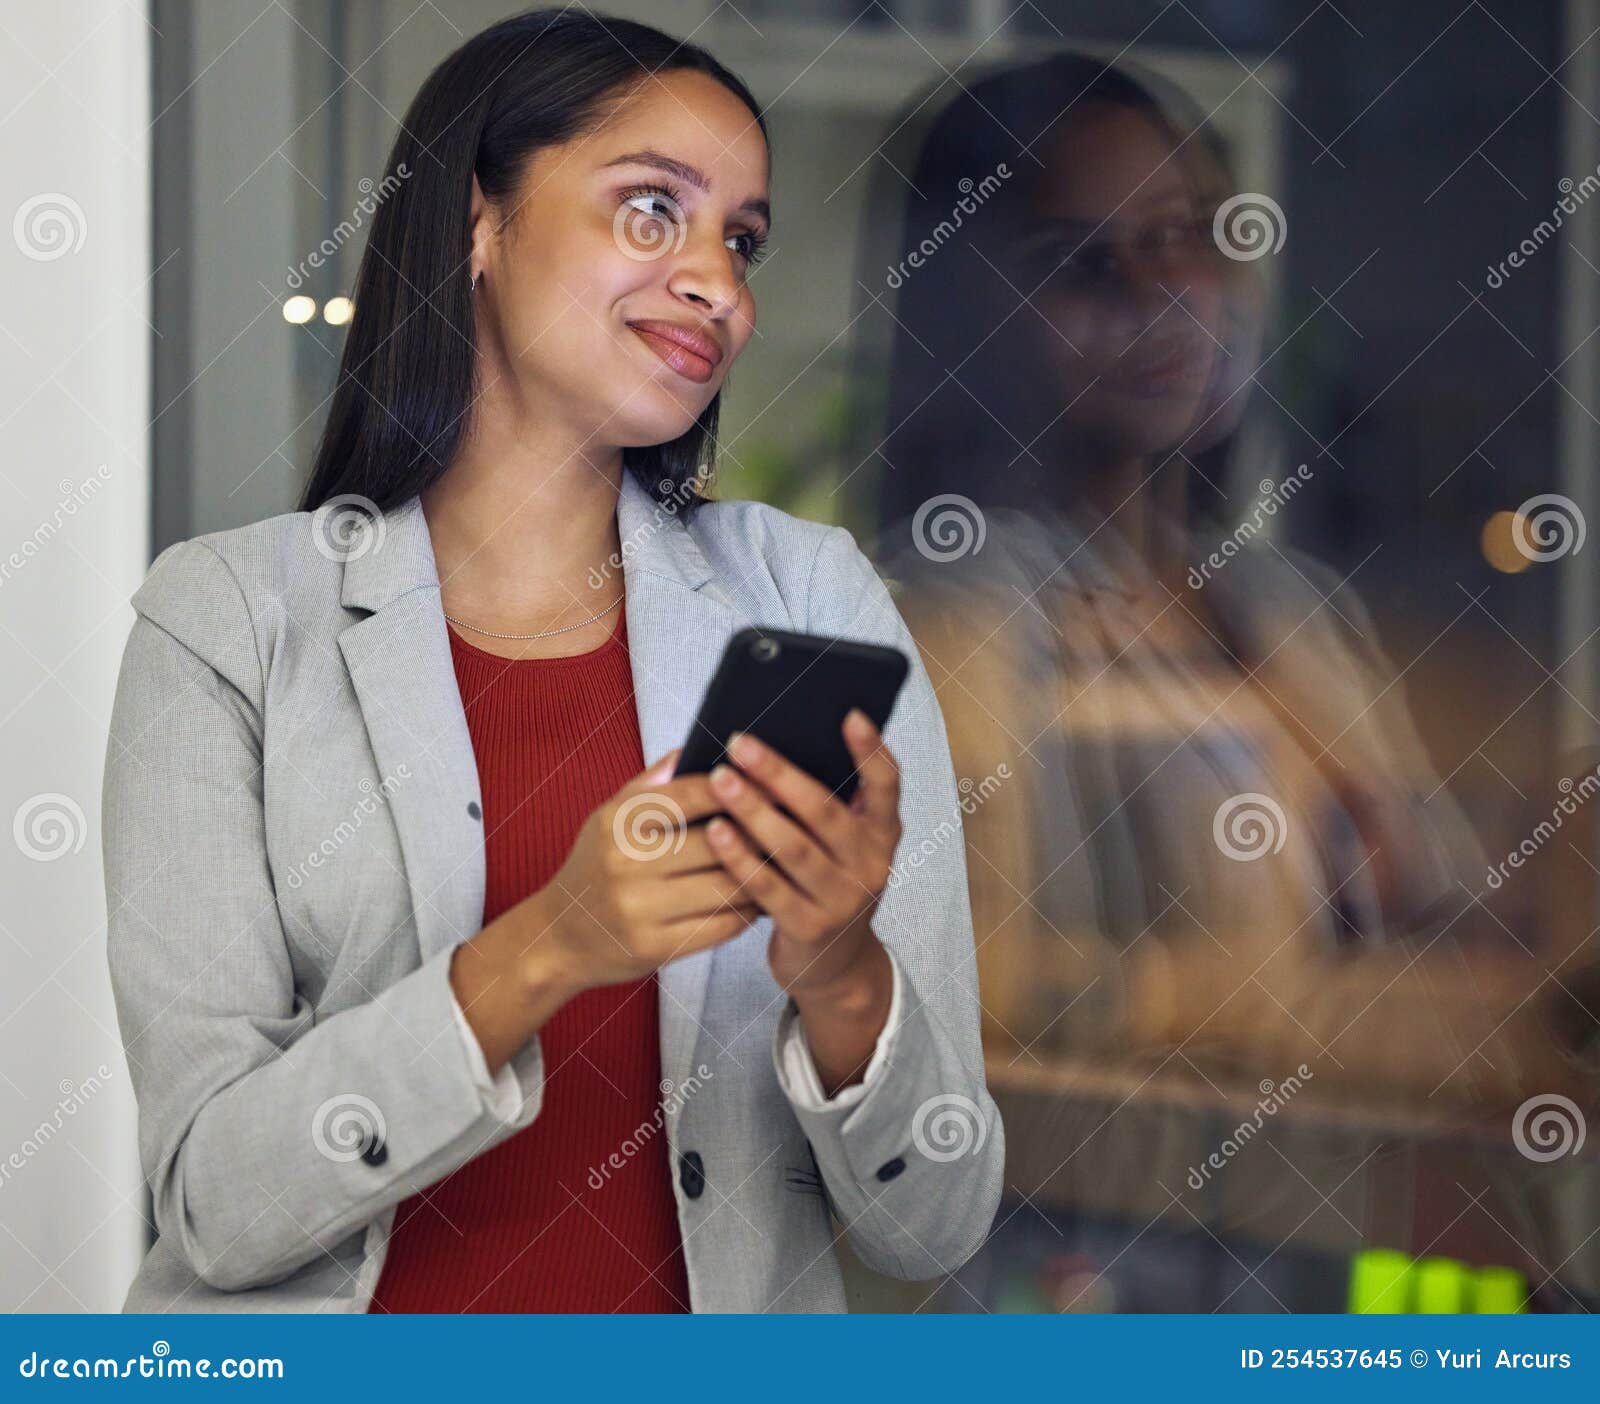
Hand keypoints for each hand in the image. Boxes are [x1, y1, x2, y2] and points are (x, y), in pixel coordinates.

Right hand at [532, 749, 762, 994]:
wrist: (558, 938)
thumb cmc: (594, 867)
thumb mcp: (608, 817)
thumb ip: (650, 785)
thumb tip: (690, 749)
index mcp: (619, 822)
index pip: (691, 794)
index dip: (738, 786)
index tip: (773, 783)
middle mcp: (626, 862)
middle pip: (717, 842)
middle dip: (759, 832)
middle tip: (792, 824)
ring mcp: (640, 908)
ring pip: (725, 886)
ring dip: (761, 875)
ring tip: (783, 862)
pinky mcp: (655, 947)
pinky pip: (720, 926)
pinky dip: (747, 911)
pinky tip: (759, 899)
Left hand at [702, 709, 901, 999]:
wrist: (834, 966)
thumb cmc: (823, 883)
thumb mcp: (839, 846)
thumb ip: (821, 805)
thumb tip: (771, 749)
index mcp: (881, 835)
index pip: (886, 786)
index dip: (870, 750)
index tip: (850, 714)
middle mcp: (871, 865)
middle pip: (826, 812)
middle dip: (781, 774)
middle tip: (741, 743)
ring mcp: (843, 900)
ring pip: (795, 848)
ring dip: (754, 811)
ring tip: (720, 780)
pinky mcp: (811, 929)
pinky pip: (770, 888)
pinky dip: (741, 858)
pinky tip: (717, 832)